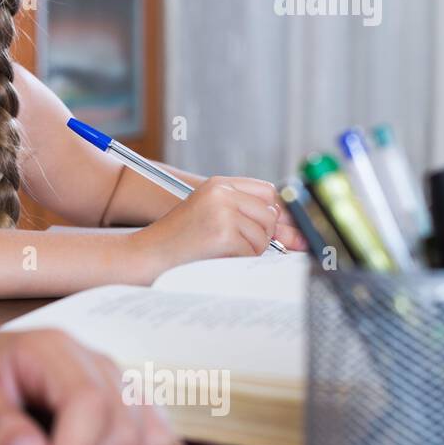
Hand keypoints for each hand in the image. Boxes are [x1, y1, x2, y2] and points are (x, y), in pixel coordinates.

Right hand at [132, 176, 303, 277]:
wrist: (147, 255)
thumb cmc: (177, 240)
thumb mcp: (211, 217)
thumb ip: (247, 217)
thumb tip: (296, 233)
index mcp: (218, 184)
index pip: (268, 191)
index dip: (270, 212)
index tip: (264, 228)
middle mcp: (221, 193)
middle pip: (270, 214)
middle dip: (261, 235)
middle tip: (234, 244)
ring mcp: (222, 212)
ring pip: (264, 235)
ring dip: (249, 251)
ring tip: (221, 251)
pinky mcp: (222, 234)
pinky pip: (252, 252)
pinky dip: (239, 260)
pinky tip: (217, 257)